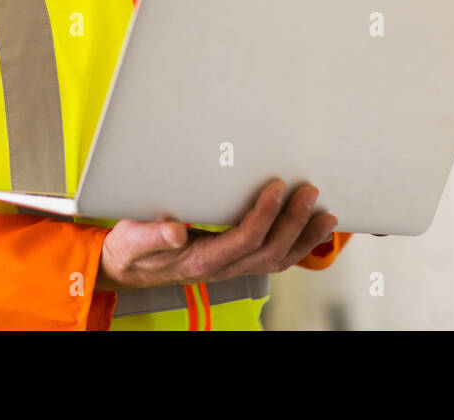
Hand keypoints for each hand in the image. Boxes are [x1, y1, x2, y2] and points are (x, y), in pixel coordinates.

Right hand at [94, 179, 336, 291]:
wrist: (127, 266)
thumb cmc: (131, 249)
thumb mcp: (132, 239)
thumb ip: (151, 235)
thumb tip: (176, 231)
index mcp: (201, 260)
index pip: (244, 239)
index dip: (265, 214)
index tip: (278, 186)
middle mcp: (222, 267)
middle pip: (269, 250)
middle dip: (294, 222)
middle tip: (310, 192)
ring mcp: (231, 266)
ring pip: (277, 258)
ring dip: (304, 238)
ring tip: (326, 216)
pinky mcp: (235, 260)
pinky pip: (272, 257)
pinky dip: (297, 245)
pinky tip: (310, 230)